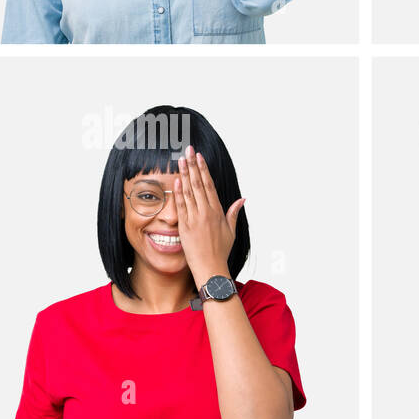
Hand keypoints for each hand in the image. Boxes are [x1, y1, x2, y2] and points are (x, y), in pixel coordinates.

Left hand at [174, 146, 244, 286]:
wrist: (211, 268)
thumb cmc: (221, 251)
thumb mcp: (231, 231)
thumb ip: (233, 213)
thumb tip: (242, 199)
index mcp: (218, 212)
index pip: (210, 185)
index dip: (204, 170)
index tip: (199, 157)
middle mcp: (207, 213)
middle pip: (199, 184)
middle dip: (193, 165)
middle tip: (188, 150)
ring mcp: (195, 219)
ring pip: (189, 192)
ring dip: (184, 174)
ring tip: (180, 160)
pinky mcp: (185, 226)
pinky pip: (181, 206)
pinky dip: (179, 193)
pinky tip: (176, 180)